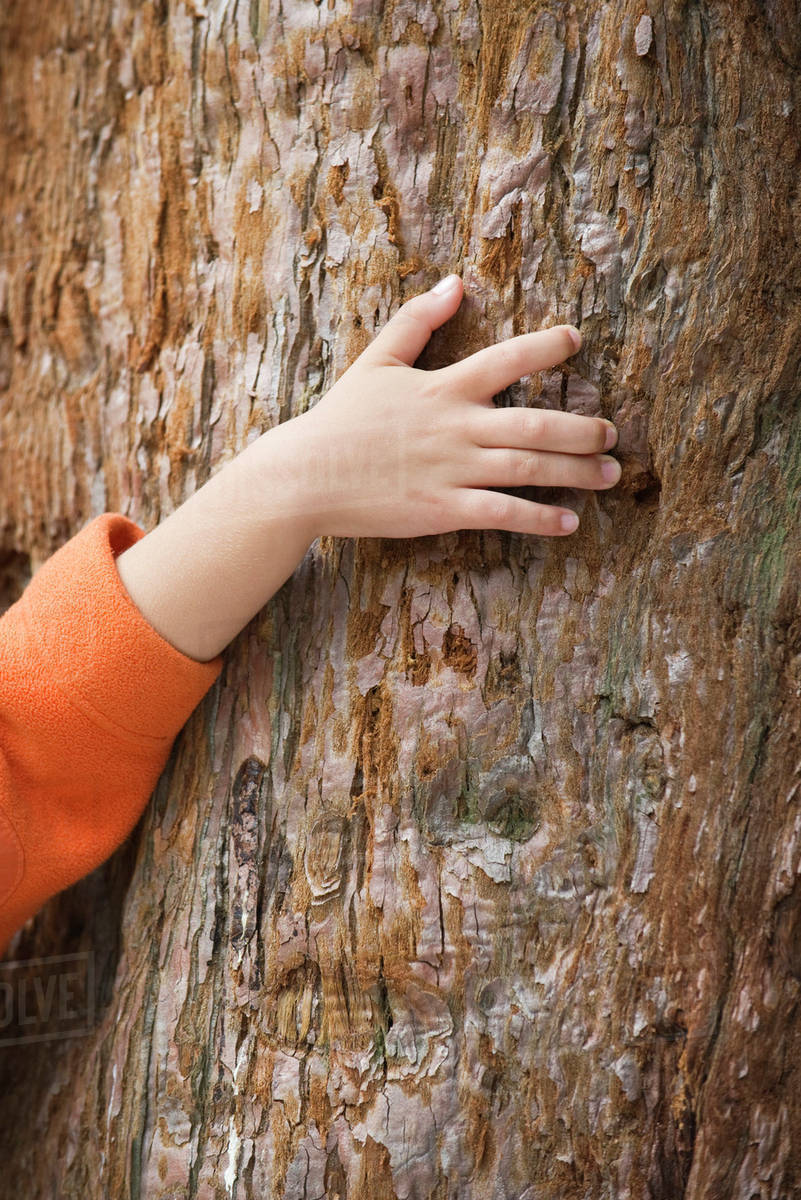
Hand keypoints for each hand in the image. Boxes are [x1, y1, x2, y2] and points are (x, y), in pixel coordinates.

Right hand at [293, 274, 619, 538]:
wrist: (305, 477)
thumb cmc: (340, 420)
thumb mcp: (377, 361)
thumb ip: (418, 320)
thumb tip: (454, 282)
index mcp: (442, 387)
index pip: (505, 358)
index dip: (545, 347)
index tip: (576, 340)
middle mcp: (456, 427)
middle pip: (534, 422)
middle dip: (581, 429)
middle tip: (612, 434)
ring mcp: (452, 470)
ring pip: (528, 467)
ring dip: (575, 472)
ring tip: (610, 475)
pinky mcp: (443, 509)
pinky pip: (502, 513)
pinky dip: (539, 518)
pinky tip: (570, 523)